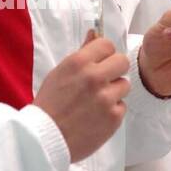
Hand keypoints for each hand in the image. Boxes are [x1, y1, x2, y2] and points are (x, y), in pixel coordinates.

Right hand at [33, 32, 129, 161]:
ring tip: (96, 102)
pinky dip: (112, 111)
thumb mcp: (60, 73)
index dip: (105, 54)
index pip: (107, 45)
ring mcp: (106, 98)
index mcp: (79, 63)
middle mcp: (94, 77)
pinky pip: (121, 106)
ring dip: (114, 92)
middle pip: (122, 62)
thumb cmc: (50, 105)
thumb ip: (82, 53)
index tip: (100, 63)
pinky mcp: (114, 117)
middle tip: (103, 81)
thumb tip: (94, 33)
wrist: (45, 138)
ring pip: (124, 85)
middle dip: (114, 70)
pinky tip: (96, 116)